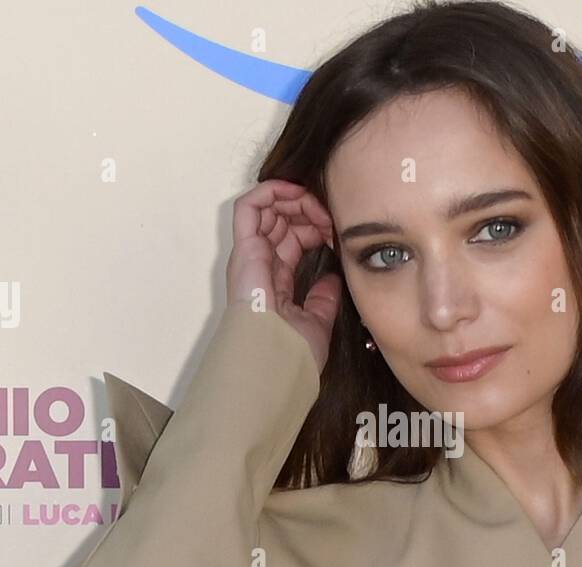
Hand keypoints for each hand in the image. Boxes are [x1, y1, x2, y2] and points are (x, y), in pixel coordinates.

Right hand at [226, 179, 342, 374]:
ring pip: (266, 209)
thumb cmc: (291, 350)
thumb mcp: (317, 321)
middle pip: (281, 221)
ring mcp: (250, 257)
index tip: (337, 230)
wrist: (276, 359)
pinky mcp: (244, 249)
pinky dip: (270, 192)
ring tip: (317, 204)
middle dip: (308, 210)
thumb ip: (323, 299)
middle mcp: (260, 265)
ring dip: (293, 198)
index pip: (293, 241)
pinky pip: (248, 207)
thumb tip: (332, 280)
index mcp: (275, 281)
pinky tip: (296, 193)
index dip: (315, 227)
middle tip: (331, 214)